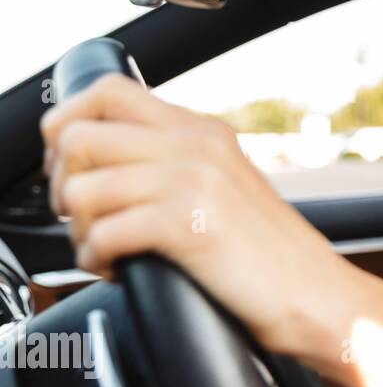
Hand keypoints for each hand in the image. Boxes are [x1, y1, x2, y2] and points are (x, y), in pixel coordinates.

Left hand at [41, 73, 360, 362]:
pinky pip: (102, 233)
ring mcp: (195, 181)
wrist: (318, 295)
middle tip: (84, 218)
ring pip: (81, 188)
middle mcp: (197, 144)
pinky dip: (96, 260)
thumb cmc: (271, 257)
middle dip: (60, 184)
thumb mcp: (225, 186)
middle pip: (78, 135)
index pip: (106, 91)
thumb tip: (101, 163)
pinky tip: (120, 269)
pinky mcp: (190, 225)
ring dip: (77, 229)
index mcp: (203, 130)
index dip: (68, 126)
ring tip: (103, 250)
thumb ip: (176, 162)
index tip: (75, 169)